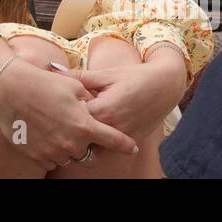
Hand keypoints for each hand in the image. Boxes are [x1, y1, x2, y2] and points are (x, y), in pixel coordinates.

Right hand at [0, 58, 137, 170]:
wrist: (9, 89)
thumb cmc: (43, 83)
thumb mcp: (73, 86)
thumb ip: (90, 102)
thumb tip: (96, 109)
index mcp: (84, 125)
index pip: (113, 140)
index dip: (124, 144)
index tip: (132, 147)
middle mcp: (71, 142)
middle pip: (86, 149)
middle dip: (83, 139)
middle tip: (71, 123)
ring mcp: (53, 151)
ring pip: (69, 156)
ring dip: (67, 146)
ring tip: (54, 126)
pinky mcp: (37, 156)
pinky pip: (52, 160)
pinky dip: (51, 151)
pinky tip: (43, 134)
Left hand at [57, 58, 185, 144]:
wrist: (165, 85)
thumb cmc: (135, 77)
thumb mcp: (107, 74)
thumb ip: (80, 77)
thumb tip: (55, 70)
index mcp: (104, 110)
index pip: (73, 118)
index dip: (64, 111)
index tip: (60, 104)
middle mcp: (113, 128)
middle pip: (81, 137)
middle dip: (72, 129)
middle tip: (66, 118)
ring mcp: (123, 138)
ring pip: (94, 149)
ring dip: (85, 141)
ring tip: (82, 126)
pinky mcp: (131, 142)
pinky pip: (109, 151)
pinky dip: (100, 145)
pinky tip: (97, 130)